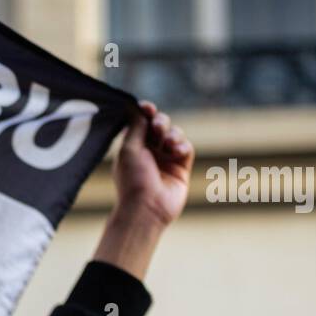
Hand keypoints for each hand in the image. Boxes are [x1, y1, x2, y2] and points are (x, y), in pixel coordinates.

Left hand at [112, 100, 193, 227]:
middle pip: (159, 125)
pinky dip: (183, 145)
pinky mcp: (180, 167)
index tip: (147, 107)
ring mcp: (165, 159)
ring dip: (173, 134)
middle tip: (157, 128)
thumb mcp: (128, 149)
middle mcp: (149, 152)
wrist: (147, 209)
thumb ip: (135, 126)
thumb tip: (135, 106)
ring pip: (175, 134)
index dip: (145, 112)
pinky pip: (186, 148)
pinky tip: (177, 150)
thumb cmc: (132, 180)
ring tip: (169, 144)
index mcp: (132, 146)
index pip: (141, 122)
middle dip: (160, 122)